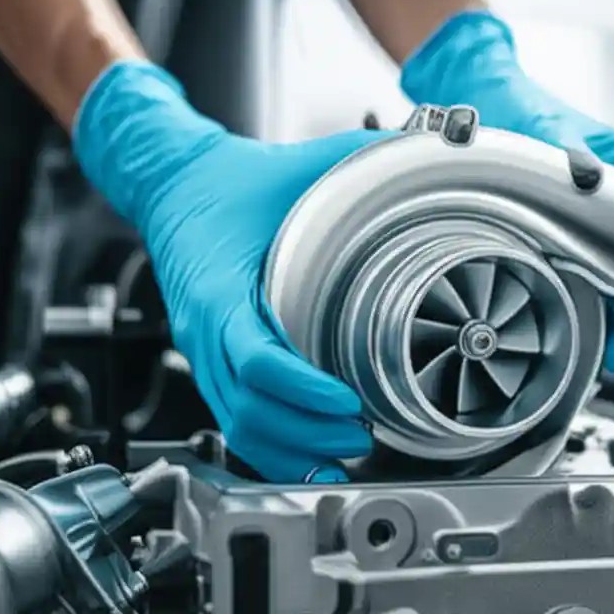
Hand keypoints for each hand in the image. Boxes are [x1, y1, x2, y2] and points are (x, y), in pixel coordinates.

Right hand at [74, 61, 386, 481]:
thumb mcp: (303, 165)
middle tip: (362, 433)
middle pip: (248, 406)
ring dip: (291, 448)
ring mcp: (204, 353)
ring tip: (346, 449)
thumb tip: (437, 153)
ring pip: (239, 424)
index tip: (346, 401)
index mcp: (222, 286)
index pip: (253, 357)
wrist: (176, 186)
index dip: (301, 387)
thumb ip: (367, 161)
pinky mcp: (211, 364)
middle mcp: (206, 329)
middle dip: (307, 432)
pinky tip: (313, 460)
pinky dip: (273, 449)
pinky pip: (235, 421)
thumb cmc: (235, 182)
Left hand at [401, 10, 613, 372]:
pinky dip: (584, 306)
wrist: (474, 96)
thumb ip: (571, 154)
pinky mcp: (553, 231)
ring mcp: (584, 219)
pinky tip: (580, 335)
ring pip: (611, 279)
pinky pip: (578, 275)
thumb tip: (588, 176)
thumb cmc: (518, 103)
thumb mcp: (549, 130)